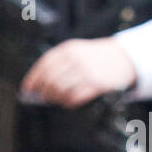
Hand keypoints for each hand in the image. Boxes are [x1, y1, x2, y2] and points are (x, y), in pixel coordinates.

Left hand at [19, 37, 136, 106]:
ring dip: (55, 98)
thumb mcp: (77, 50)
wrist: (124, 58)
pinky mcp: (96, 84)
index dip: (33, 79)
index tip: (27, 89)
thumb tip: (40, 82)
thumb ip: (59, 62)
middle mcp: (75, 59)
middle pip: (50, 80)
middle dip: (43, 92)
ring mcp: (86, 72)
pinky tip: (67, 102)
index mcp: (68, 49)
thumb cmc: (96, 57)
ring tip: (55, 100)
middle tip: (41, 98)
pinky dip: (68, 102)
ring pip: (61, 90)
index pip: (43, 65)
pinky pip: (75, 97)